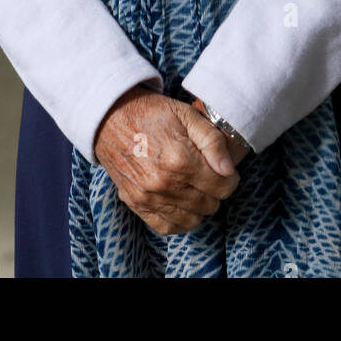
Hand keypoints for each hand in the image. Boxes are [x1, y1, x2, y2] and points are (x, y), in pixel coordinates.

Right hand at [93, 84, 240, 235]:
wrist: (111, 117)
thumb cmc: (151, 113)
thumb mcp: (186, 115)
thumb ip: (213, 141)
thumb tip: (228, 170)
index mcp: (180, 159)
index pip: (223, 188)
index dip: (229, 178)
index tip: (223, 168)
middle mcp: (164, 184)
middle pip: (210, 205)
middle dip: (214, 190)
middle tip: (207, 173)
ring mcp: (148, 197)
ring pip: (192, 220)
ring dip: (198, 205)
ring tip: (193, 184)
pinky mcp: (136, 204)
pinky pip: (168, 227)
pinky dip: (179, 218)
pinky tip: (179, 200)